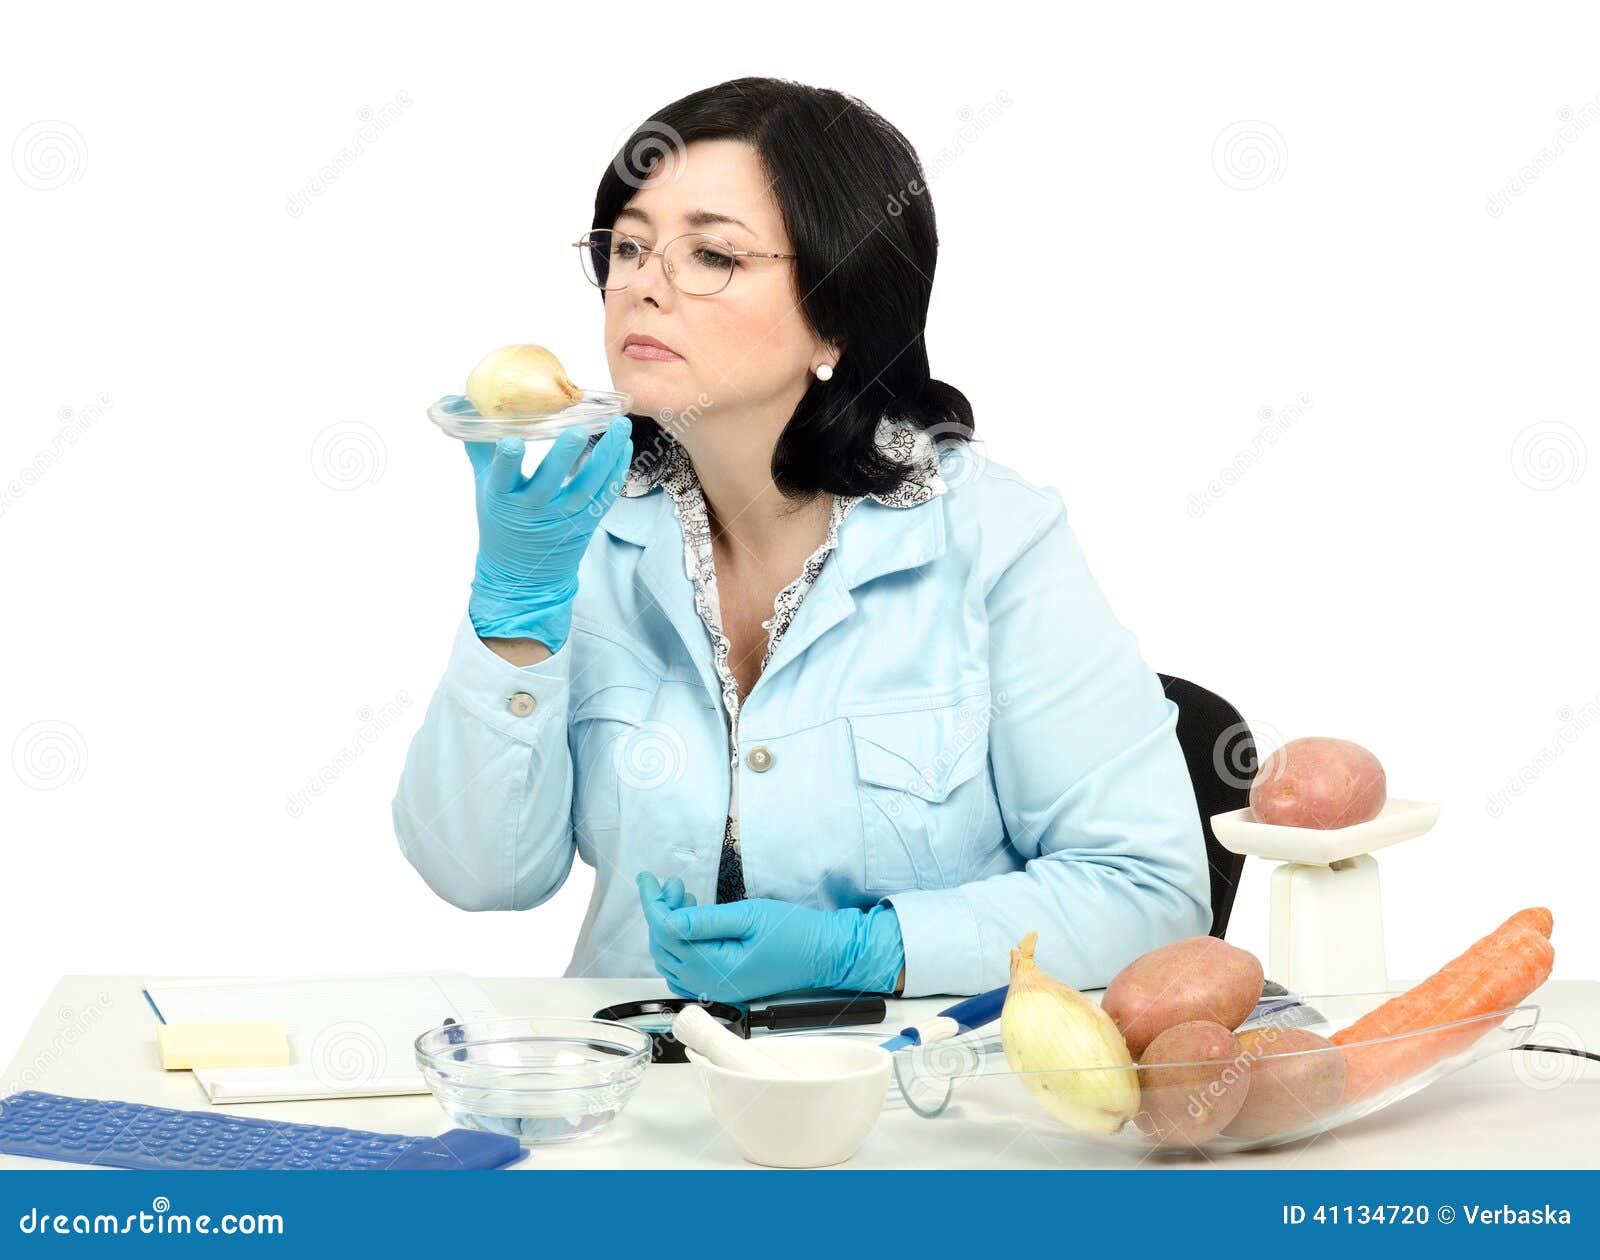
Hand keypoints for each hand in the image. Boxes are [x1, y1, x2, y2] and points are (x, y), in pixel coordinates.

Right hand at [464, 412, 632, 650]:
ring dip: (605, 457)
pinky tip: (624, 447)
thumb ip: (479, 446)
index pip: (502, 477)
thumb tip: (460, 402)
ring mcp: (561, 519)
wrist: (523, 574)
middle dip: (563, 456)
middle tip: (578, 429)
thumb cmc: (501, 521)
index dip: (507, 461)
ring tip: (619, 427)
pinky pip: (604, 497)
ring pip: (586, 488)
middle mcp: (532, 510)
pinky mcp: (584, 524)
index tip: (512, 441)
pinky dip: (616, 472)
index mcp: (502, 498)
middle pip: (549, 483)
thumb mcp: (484, 486)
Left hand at [636, 885, 904, 1002]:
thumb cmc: (794, 933)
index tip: (649, 878)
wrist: (825, 953)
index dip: (654, 904)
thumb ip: (706, 921)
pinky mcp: (724, 985)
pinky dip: (681, 944)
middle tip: (672, 883)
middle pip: (664, 948)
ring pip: (672, 959)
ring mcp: (716, 989)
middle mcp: (710, 985)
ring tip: (683, 897)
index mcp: (715, 969)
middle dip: (661, 912)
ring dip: (670, 927)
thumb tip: (668, 919)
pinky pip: (687, 969)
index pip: (667, 934)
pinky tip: (692, 923)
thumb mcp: (749, 916)